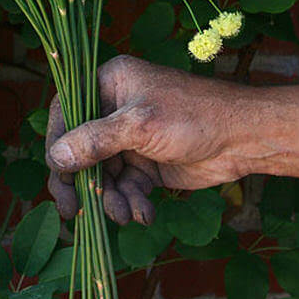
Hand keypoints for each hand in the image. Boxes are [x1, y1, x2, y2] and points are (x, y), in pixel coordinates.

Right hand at [46, 55, 252, 224]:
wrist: (244, 139)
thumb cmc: (192, 116)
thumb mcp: (139, 126)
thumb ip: (95, 141)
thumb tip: (55, 157)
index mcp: (111, 83)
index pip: (68, 109)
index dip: (57, 140)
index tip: (55, 172)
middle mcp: (116, 108)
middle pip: (82, 147)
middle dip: (81, 181)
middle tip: (71, 210)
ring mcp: (132, 138)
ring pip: (104, 172)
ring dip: (110, 197)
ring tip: (122, 215)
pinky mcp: (148, 164)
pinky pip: (127, 186)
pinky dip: (132, 202)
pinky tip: (144, 212)